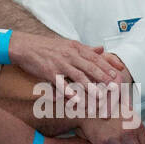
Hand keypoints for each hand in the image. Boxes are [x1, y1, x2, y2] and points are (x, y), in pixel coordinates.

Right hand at [8, 32, 124, 87]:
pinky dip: (68, 91)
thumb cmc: (47, 46)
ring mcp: (59, 63)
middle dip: (104, 77)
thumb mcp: (68, 44)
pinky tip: (75, 99)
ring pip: (78, 76)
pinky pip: (60, 83)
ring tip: (99, 96)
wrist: (25, 45)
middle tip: (115, 87)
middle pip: (90, 66)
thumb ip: (85, 49)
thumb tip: (102, 49)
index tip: (120, 72)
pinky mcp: (48, 71)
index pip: (96, 57)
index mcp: (76, 47)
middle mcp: (70, 54)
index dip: (108, 65)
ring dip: (90, 87)